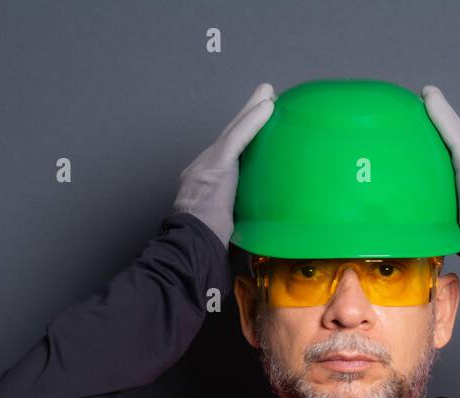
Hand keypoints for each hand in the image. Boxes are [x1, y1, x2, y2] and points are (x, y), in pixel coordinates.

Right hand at [171, 83, 275, 247]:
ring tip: (268, 93)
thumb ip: (236, 214)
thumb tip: (257, 225)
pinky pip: (238, 137)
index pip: (228, 153)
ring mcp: (208, 163)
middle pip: (231, 136)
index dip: (244, 136)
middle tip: (265, 96)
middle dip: (247, 116)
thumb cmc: (206, 241)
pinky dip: (253, 121)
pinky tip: (267, 106)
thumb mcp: (224, 223)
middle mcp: (203, 166)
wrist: (191, 242)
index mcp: (205, 179)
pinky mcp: (217, 164)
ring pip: (234, 131)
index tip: (259, 125)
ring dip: (252, 110)